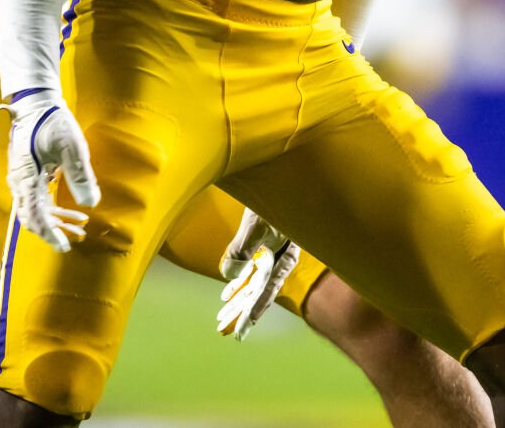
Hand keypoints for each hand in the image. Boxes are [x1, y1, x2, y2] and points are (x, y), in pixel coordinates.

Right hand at [4, 90, 100, 251]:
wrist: (36, 103)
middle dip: (51, 231)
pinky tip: (71, 210)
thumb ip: (80, 176)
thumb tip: (91, 204)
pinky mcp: (26, 173)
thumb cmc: (52, 122)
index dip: (49, 235)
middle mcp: (18, 181)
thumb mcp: (72, 147)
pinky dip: (52, 208)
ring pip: (33, 209)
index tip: (64, 248)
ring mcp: (20, 177)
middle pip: (30, 217)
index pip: (34, 216)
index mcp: (26, 178)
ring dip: (54, 221)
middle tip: (71, 241)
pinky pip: (36, 198)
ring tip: (78, 227)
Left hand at [216, 208, 299, 339]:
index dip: (253, 311)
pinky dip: (239, 281)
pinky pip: (251, 269)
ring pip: (253, 283)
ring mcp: (272, 254)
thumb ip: (242, 249)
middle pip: (258, 293)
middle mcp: (278, 260)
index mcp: (283, 258)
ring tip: (221, 317)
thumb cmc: (275, 199)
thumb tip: (226, 275)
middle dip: (241, 312)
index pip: (266, 292)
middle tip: (224, 330)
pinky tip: (227, 291)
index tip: (241, 331)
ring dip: (238, 300)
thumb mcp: (257, 223)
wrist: (283, 175)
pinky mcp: (265, 246)